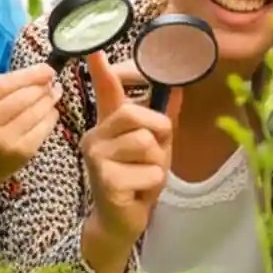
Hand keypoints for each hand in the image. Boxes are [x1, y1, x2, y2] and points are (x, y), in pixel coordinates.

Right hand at [0, 63, 60, 182]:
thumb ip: (8, 87)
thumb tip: (44, 72)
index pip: (2, 85)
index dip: (28, 75)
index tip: (47, 69)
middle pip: (22, 98)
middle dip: (42, 88)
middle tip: (51, 84)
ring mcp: (5, 141)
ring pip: (35, 112)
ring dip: (49, 100)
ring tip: (54, 94)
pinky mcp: (22, 152)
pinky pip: (44, 128)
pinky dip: (51, 116)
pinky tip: (51, 112)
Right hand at [82, 51, 180, 246]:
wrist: (121, 222)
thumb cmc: (137, 179)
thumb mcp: (155, 146)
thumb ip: (162, 119)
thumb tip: (177, 87)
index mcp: (107, 125)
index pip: (106, 92)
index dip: (102, 71)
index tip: (94, 50)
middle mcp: (95, 137)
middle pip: (135, 114)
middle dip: (157, 132)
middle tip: (153, 155)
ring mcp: (97, 159)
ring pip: (145, 143)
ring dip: (156, 163)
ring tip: (143, 176)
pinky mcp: (107, 181)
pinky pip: (150, 171)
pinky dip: (153, 183)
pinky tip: (138, 192)